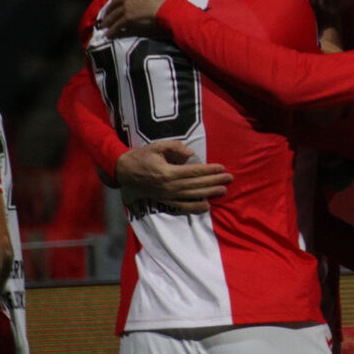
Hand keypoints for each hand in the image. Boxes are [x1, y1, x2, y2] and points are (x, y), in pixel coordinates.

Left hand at [97, 0, 176, 37]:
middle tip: (107, 14)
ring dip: (108, 21)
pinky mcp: (128, 19)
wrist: (168, 10)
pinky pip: (117, 25)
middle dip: (110, 9)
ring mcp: (126, 8)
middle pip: (115, 2)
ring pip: (114, 14)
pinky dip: (112, 31)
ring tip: (104, 26)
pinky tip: (109, 35)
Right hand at [116, 140, 233, 212]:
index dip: (209, 170)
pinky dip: (195, 207)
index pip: (194, 172)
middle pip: (196, 184)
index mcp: (167, 172)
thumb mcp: (157, 146)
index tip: (222, 168)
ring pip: (192, 195)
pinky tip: (207, 206)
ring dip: (209, 193)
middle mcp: (169, 186)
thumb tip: (191, 153)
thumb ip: (174, 147)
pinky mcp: (164, 201)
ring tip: (223, 190)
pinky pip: (182, 206)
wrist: (124, 171)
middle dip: (214, 181)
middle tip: (229, 178)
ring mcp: (167, 196)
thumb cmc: (142, 156)